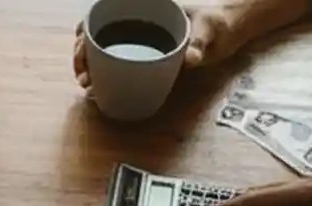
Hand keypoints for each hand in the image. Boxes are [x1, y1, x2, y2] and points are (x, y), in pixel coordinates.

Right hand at [73, 7, 242, 92]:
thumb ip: (200, 43)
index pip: (101, 14)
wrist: (230, 30)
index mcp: (142, 8)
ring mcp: (140, 40)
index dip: (84, 33)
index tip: (82, 53)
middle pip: (96, 34)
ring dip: (90, 68)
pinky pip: (120, 63)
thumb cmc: (218, 23)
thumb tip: (190, 59)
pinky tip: (100, 90)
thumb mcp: (209, 30)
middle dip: (83, 57)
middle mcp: (136, 21)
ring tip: (89, 89)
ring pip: (104, 50)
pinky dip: (106, 76)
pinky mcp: (147, 57)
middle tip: (84, 81)